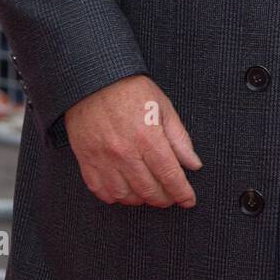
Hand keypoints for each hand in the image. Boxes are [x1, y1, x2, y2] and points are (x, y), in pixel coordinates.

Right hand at [64, 74, 202, 207]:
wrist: (93, 79)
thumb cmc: (130, 90)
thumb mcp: (163, 107)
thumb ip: (179, 139)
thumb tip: (193, 164)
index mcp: (148, 138)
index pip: (170, 176)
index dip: (182, 193)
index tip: (188, 200)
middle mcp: (125, 152)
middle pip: (149, 190)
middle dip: (164, 198)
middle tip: (170, 196)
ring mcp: (103, 158)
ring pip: (125, 196)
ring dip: (140, 199)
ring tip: (148, 192)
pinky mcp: (86, 160)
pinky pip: (101, 190)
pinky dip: (114, 196)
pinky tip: (124, 189)